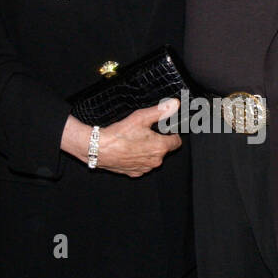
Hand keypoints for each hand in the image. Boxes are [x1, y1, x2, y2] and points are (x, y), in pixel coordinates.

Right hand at [61, 100, 180, 176]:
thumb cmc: (119, 134)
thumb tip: (174, 104)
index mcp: (160, 147)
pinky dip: (139, 158)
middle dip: (158, 141)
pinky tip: (130, 150)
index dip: (172, 134)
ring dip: (148, 150)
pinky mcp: (135, 173)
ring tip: (136, 141)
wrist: (99, 148)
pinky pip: (142, 165)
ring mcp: (145, 168)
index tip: (165, 130)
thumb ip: (160, 111)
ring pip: (153, 158)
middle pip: (164, 150)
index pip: (177, 142)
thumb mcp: (141, 117)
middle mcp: (155, 161)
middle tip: (145, 132)